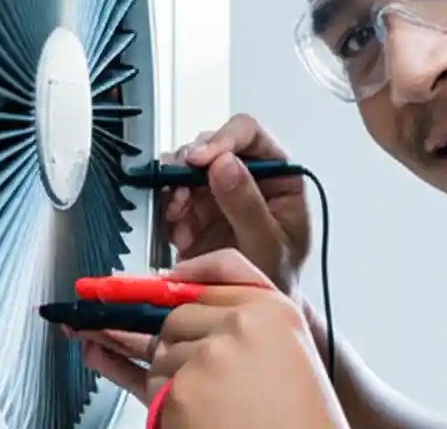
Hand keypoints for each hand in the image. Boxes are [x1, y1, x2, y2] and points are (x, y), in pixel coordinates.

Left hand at [147, 250, 344, 428]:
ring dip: (171, 380)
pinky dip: (163, 407)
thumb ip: (249, 321)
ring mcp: (210, 355)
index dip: (190, 276)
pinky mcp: (185, 391)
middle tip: (199, 375)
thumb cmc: (299, 419)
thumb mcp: (290, 352)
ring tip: (209, 405)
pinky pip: (152, 388)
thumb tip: (185, 291)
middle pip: (179, 315)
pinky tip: (191, 416)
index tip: (168, 280)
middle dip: (177, 343)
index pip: (224, 268)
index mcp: (275, 310)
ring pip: (160, 355)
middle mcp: (243, 324)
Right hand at [162, 114, 309, 297]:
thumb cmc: (275, 281)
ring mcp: (218, 190)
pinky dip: (168, 210)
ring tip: (179, 215)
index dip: (223, 139)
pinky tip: (180, 233)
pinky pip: (171, 193)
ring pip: (185, 165)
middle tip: (181, 193)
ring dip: (175, 187)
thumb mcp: (268, 247)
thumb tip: (225, 163)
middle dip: (190, 166)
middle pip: (211, 144)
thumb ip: (248, 206)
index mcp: (278, 175)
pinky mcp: (195, 208)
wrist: (251, 312)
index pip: (249, 134)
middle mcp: (247, 175)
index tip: (201, 159)